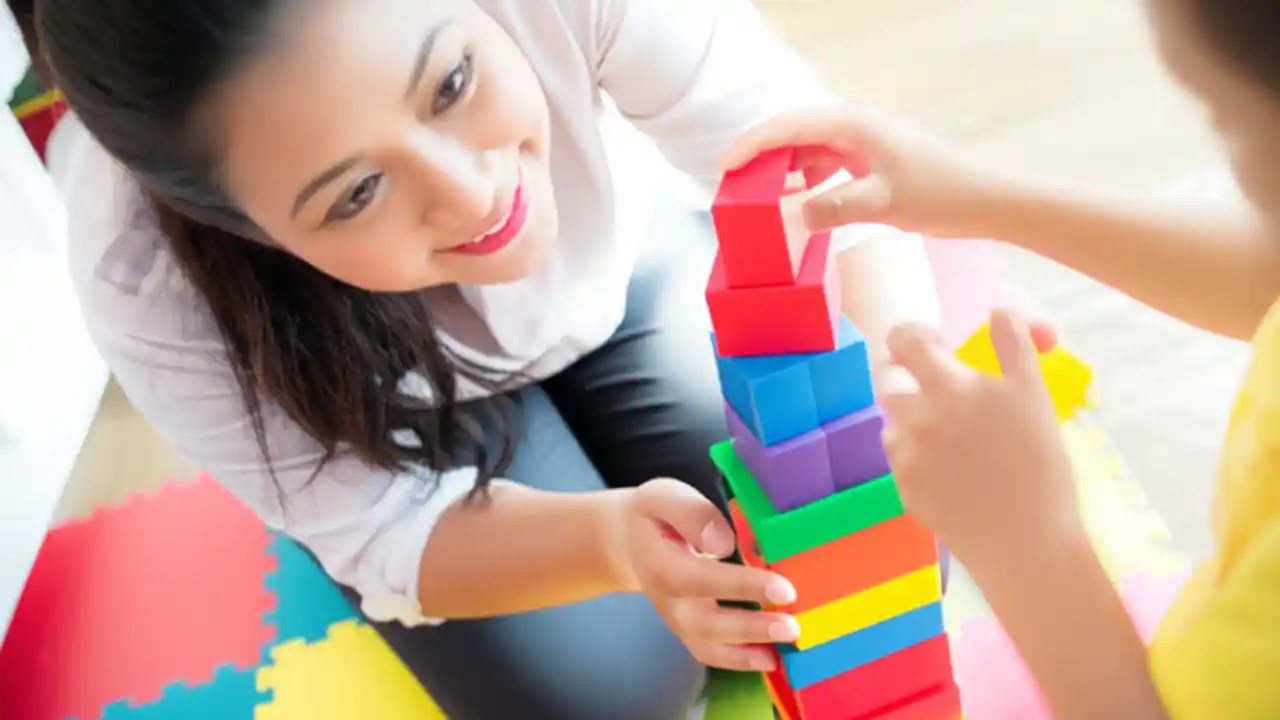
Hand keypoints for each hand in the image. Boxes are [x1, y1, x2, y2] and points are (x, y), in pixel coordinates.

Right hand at [618, 478, 799, 670]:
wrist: (629, 540)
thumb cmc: (654, 515)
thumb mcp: (664, 497)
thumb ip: (691, 514)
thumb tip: (724, 543)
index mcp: (662, 565)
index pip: (703, 581)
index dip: (743, 587)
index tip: (783, 589)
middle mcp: (669, 601)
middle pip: (707, 624)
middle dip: (751, 628)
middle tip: (792, 627)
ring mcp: (678, 620)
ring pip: (710, 646)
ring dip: (749, 651)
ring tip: (786, 645)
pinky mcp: (689, 631)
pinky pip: (712, 654)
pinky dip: (741, 661)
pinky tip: (772, 658)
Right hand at [721, 104, 1002, 238]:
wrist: (983, 200)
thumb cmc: (939, 194)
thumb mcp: (883, 204)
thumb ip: (835, 208)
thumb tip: (796, 216)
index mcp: (852, 124)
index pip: (787, 128)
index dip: (751, 145)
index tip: (725, 166)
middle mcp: (853, 126)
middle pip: (791, 136)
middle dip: (760, 160)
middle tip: (733, 188)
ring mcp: (860, 143)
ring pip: (806, 153)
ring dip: (782, 174)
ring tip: (758, 201)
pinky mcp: (867, 162)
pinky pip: (823, 168)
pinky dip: (805, 184)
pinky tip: (795, 205)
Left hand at [876, 309, 1081, 564]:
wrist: (1026, 542)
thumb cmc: (1039, 465)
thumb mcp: (1035, 396)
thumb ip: (1013, 345)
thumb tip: (1000, 309)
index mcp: (947, 387)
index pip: (903, 339)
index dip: (914, 335)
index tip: (937, 343)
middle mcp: (915, 417)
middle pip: (890, 379)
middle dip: (911, 378)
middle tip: (945, 392)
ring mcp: (904, 455)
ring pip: (894, 420)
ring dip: (915, 419)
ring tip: (957, 438)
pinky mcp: (903, 488)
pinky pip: (901, 458)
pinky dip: (919, 455)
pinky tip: (955, 472)